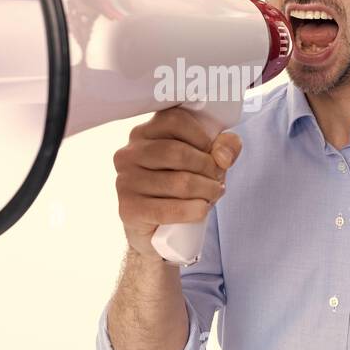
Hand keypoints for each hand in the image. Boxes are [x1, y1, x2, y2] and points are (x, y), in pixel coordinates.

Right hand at [113, 107, 242, 262]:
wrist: (157, 229)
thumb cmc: (180, 186)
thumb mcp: (205, 159)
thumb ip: (223, 146)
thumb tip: (223, 156)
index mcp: (145, 133)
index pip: (175, 120)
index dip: (202, 136)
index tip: (213, 153)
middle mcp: (129, 153)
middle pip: (177, 152)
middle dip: (207, 167)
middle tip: (218, 179)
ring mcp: (125, 181)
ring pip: (178, 182)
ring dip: (206, 190)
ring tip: (213, 195)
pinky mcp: (128, 209)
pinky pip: (168, 209)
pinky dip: (193, 210)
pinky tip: (202, 209)